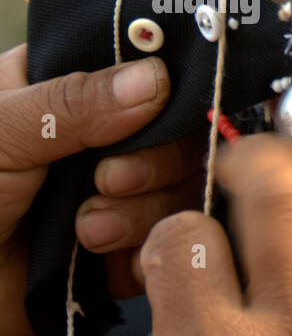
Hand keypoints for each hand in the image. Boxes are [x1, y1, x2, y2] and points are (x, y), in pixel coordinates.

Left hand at [0, 45, 184, 335]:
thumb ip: (72, 103)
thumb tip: (156, 76)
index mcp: (66, 92)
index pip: (145, 74)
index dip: (163, 93)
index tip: (151, 112)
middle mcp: (102, 140)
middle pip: (179, 138)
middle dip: (153, 164)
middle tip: (105, 181)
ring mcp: (119, 197)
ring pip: (182, 192)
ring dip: (142, 214)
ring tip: (87, 233)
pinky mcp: (126, 250)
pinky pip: (173, 244)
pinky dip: (151, 252)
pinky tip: (110, 260)